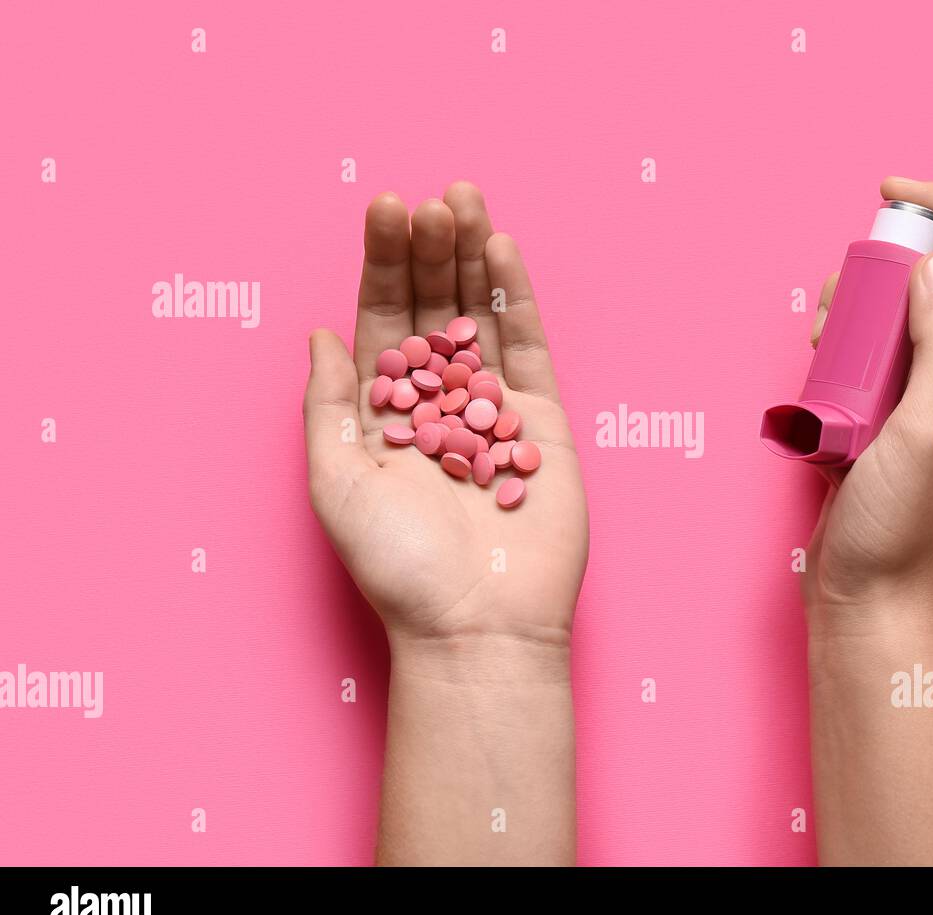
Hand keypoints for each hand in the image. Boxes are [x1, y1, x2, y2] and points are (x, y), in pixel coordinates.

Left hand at [303, 184, 588, 654]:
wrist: (478, 624)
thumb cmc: (398, 567)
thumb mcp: (336, 483)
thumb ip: (328, 405)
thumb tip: (317, 332)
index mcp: (384, 414)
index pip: (381, 321)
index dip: (380, 265)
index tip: (383, 208)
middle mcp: (437, 402)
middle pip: (431, 308)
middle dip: (428, 251)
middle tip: (429, 199)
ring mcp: (492, 407)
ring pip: (479, 316)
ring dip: (470, 258)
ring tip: (463, 201)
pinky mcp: (542, 420)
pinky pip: (529, 347)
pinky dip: (516, 298)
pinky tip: (502, 251)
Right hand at [804, 179, 932, 609]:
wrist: (867, 593)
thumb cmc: (902, 529)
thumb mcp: (929, 430)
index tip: (892, 193)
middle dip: (888, 260)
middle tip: (846, 298)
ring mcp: (924, 390)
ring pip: (896, 309)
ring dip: (855, 304)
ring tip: (825, 345)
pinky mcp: (885, 409)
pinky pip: (865, 348)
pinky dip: (837, 341)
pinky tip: (816, 371)